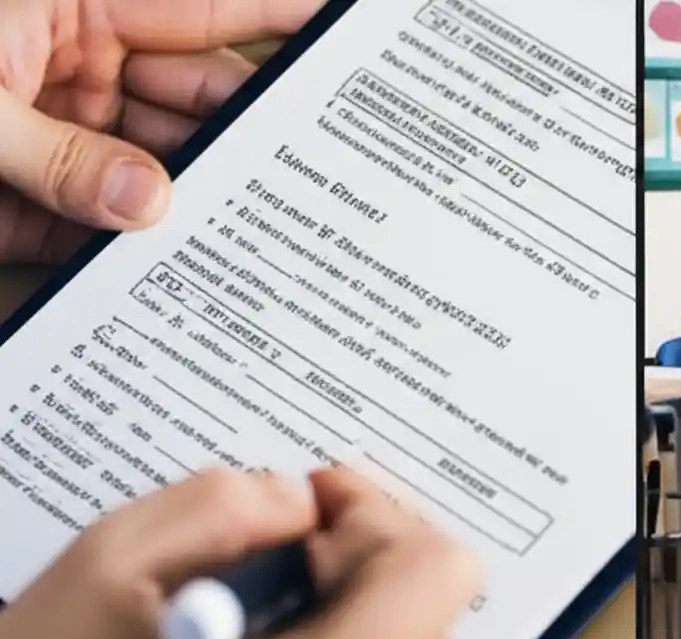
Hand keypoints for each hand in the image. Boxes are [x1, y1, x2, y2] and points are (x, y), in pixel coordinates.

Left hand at [0, 0, 321, 263]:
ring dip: (201, 207)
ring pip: (167, 174)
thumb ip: (56, 156)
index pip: (200, 11)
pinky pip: (112, 235)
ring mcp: (68, 142)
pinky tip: (183, 274)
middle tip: (304, 172)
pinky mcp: (44, 210)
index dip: (278, 16)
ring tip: (247, 237)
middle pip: (199, 103)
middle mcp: (81, 74)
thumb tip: (147, 202)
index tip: (340, 36)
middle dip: (249, 137)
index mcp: (70, 16)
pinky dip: (145, 258)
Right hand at [0, 466, 478, 638]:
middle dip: (378, 566)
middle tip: (299, 555)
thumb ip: (222, 503)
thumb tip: (305, 500)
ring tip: (290, 608)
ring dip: (381, 620)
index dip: (382, 520)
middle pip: (443, 625)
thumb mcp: (106, 567)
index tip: (321, 510)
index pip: (436, 580)